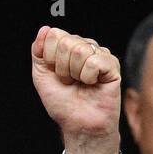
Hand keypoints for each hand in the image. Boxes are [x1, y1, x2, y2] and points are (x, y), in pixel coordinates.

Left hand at [30, 25, 120, 153]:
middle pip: (66, 42)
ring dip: (75, 73)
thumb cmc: (62, 103)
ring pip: (81, 51)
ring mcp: (100, 54)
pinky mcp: (113, 65)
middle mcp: (85, 47)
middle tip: (68, 81)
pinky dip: (88, 77)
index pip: (54, 35)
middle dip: (61, 68)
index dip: (50, 59)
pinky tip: (92, 84)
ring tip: (80, 84)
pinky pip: (94, 61)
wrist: (78, 124)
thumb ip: (39, 52)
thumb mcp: (41, 76)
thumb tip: (45, 29)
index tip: (55, 75)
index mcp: (68, 48)